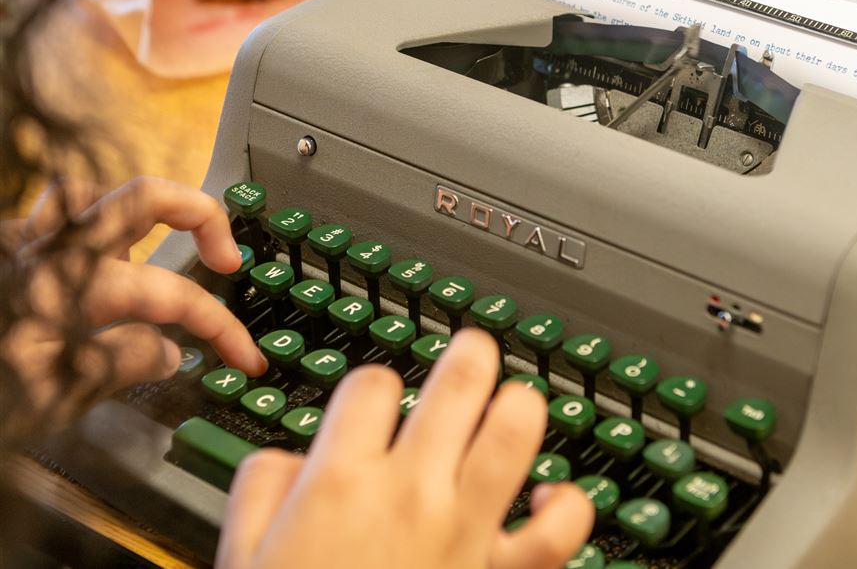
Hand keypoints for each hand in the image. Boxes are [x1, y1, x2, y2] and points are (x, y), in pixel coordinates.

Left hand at [1, 176, 266, 441]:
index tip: (245, 356)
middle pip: (147, 197)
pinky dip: (82, 239)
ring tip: (157, 247)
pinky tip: (85, 276)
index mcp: (73, 285)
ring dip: (135, 215)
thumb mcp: (49, 397)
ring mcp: (22, 245)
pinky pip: (50, 225)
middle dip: (203, 216)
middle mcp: (50, 250)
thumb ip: (118, 364)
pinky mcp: (2, 256)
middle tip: (224, 256)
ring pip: (91, 195)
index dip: (223, 327)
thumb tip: (166, 350)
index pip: (175, 299)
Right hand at [219, 328, 593, 568]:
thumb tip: (292, 457)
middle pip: (459, 381)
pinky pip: (559, 529)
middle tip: (472, 353)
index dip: (373, 386)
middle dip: (470, 355)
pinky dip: (566, 506)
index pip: (374, 385)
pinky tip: (546, 497)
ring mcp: (464, 530)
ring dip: (519, 404)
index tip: (374, 406)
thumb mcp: (243, 554)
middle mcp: (410, 493)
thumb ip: (261, 487)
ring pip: (516, 430)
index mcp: (341, 481)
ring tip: (511, 399)